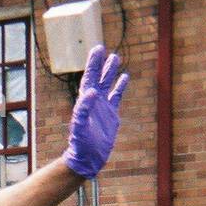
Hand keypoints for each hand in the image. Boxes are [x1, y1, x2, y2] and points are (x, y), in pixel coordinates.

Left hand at [62, 45, 129, 178]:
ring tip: (115, 58)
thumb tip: (91, 91)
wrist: (88, 158)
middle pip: (98, 78)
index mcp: (85, 102)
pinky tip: (124, 77)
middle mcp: (93, 102)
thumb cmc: (81, 143)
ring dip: (111, 72)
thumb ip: (84, 109)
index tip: (97, 49)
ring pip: (107, 85)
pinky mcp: (111, 115)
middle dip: (100, 64)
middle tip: (103, 48)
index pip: (89, 77)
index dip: (93, 64)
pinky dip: (120, 87)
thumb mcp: (81, 125)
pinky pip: (116, 97)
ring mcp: (103, 107)